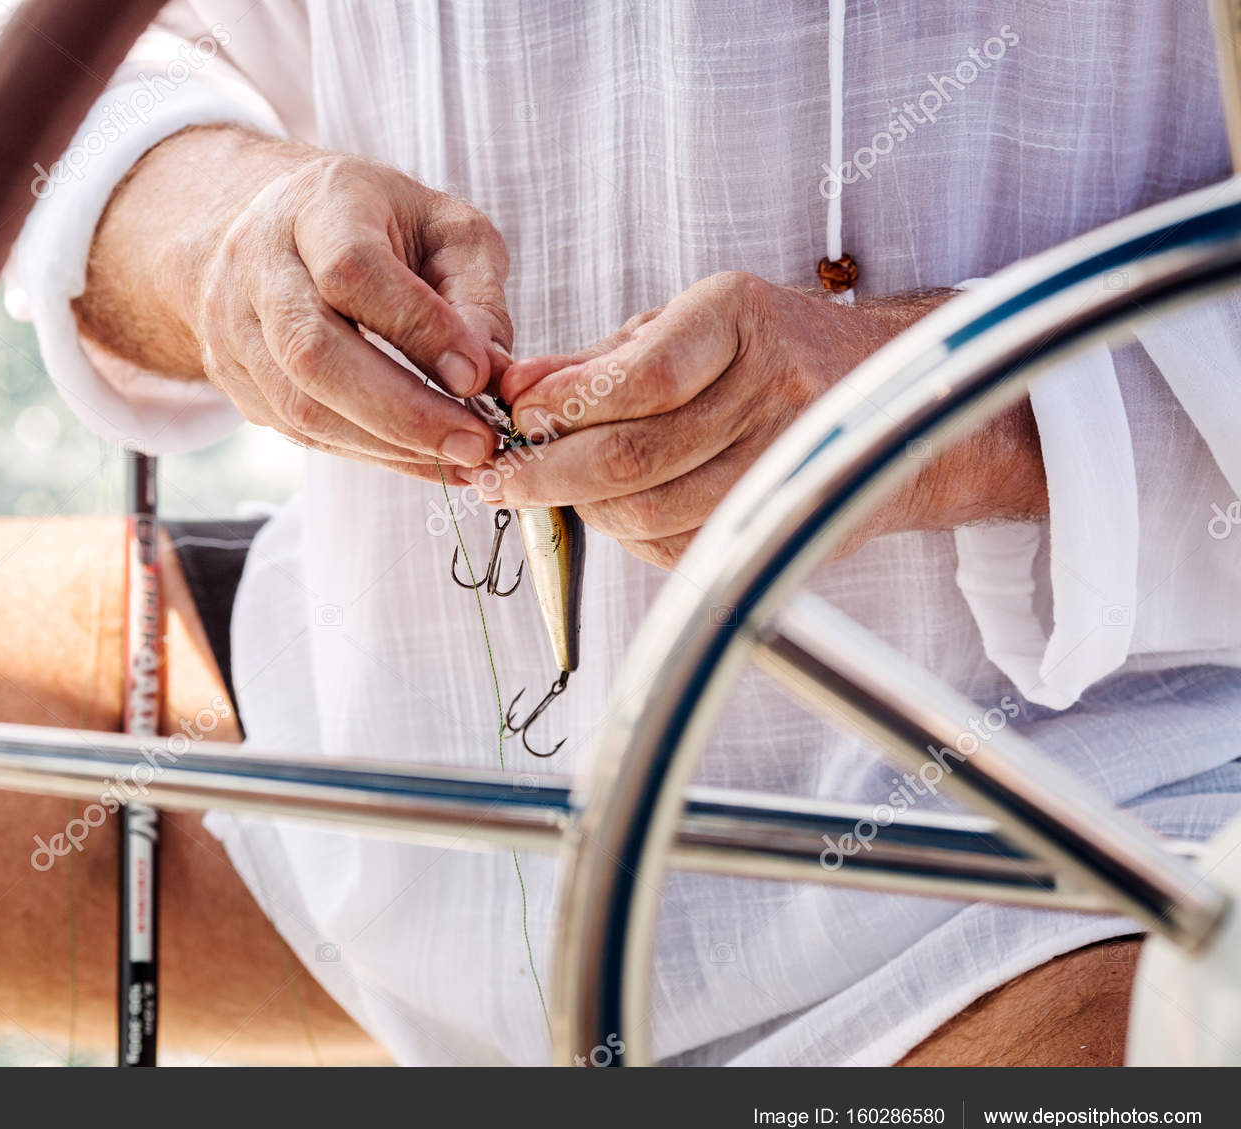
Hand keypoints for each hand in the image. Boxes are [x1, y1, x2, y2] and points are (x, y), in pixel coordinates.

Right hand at [76, 125, 508, 476]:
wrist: (281, 229)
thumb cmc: (382, 226)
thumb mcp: (448, 230)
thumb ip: (476, 296)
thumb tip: (489, 375)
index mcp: (319, 206)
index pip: (353, 271)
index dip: (417, 329)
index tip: (478, 376)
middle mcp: (259, 262)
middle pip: (314, 352)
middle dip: (403, 412)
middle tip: (476, 443)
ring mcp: (235, 325)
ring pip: (301, 406)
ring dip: (389, 445)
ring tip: (459, 459)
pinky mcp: (235, 379)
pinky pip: (300, 431)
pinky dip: (370, 454)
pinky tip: (422, 458)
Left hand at [472, 272, 1044, 568]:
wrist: (889, 393)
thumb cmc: (762, 351)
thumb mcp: (682, 327)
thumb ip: (594, 360)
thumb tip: (511, 386)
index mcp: (740, 319)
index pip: (643, 377)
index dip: (567, 406)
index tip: (514, 418)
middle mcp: (773, 387)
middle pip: (637, 455)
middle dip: (549, 473)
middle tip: (500, 479)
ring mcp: (786, 458)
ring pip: (653, 512)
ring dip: (584, 509)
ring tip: (549, 491)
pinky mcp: (783, 516)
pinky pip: (680, 546)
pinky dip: (628, 536)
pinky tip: (609, 510)